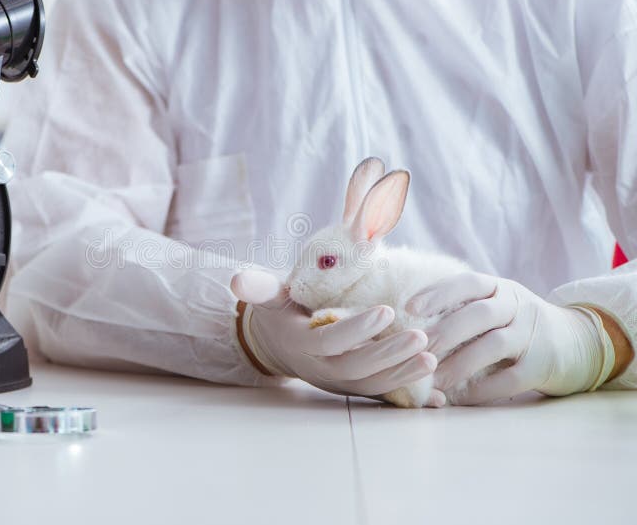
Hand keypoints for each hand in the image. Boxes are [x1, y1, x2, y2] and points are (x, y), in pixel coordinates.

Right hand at [231, 270, 437, 398]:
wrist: (279, 346)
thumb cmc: (281, 315)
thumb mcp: (270, 298)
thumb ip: (259, 288)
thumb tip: (237, 279)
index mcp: (304, 344)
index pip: (332, 341)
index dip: (358, 330)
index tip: (386, 310)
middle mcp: (322, 368)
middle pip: (358, 368)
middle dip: (390, 355)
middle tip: (422, 337)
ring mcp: (340, 381)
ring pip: (373, 385)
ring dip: (403, 374)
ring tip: (432, 356)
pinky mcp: (354, 387)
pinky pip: (382, 396)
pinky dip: (409, 396)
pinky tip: (439, 396)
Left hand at [407, 272, 614, 404]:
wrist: (578, 342)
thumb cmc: (517, 324)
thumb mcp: (496, 305)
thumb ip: (463, 309)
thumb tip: (407, 323)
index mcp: (500, 288)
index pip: (468, 283)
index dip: (438, 293)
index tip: (409, 307)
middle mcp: (517, 306)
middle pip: (479, 314)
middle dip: (445, 331)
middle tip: (416, 347)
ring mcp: (533, 335)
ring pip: (493, 345)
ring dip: (459, 363)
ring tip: (433, 378)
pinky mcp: (543, 366)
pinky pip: (510, 378)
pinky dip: (482, 389)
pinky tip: (460, 397)